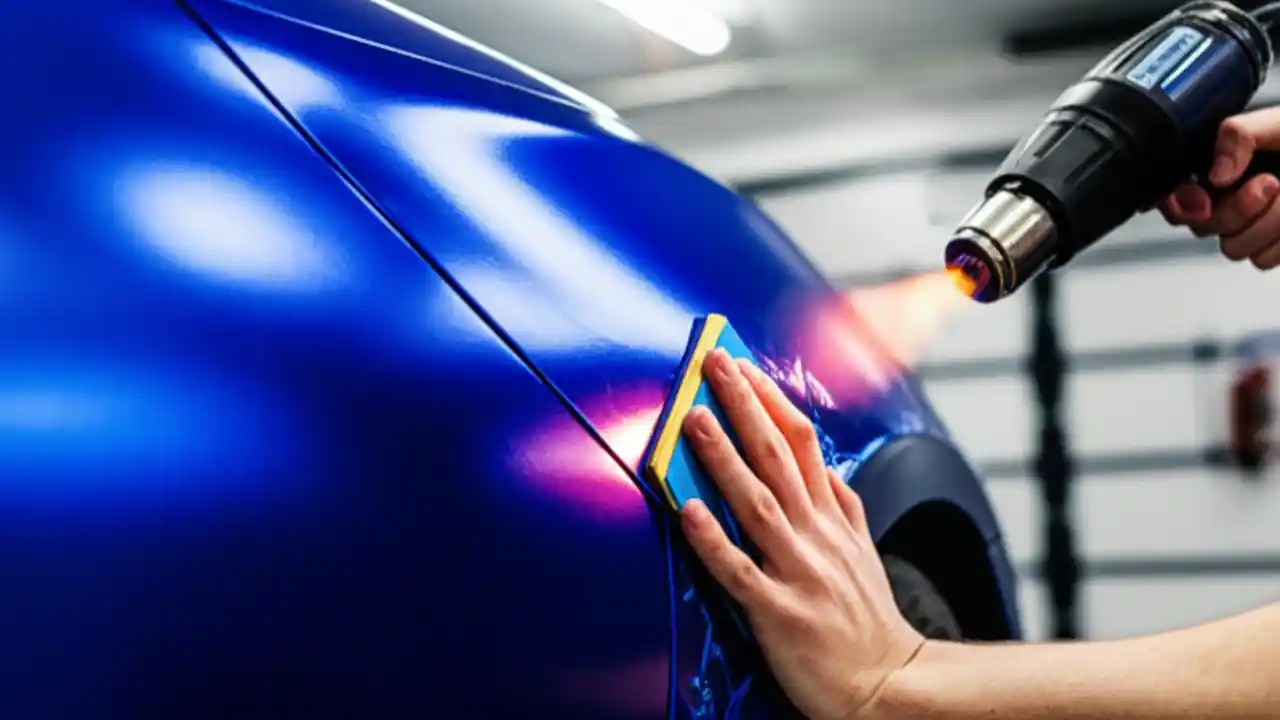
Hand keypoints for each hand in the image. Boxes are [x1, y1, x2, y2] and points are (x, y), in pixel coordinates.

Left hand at [679, 349, 923, 719]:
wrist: (889, 685)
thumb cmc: (868, 620)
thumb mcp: (863, 550)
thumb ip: (843, 505)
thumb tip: (822, 466)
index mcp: (833, 517)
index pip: (802, 442)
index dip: (770, 400)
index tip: (743, 366)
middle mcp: (816, 535)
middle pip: (776, 457)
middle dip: (743, 405)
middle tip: (714, 364)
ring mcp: (798, 572)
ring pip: (756, 502)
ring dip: (724, 457)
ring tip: (694, 419)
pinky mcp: (778, 612)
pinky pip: (739, 570)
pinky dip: (713, 540)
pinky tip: (689, 511)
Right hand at [1161, 108, 1279, 269]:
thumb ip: (1238, 134)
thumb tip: (1215, 173)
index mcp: (1222, 168)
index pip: (1178, 197)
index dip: (1184, 202)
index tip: (1209, 196)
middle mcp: (1231, 199)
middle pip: (1205, 227)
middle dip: (1240, 208)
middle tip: (1272, 185)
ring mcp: (1254, 226)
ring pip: (1235, 248)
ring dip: (1269, 226)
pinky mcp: (1275, 247)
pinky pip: (1264, 259)